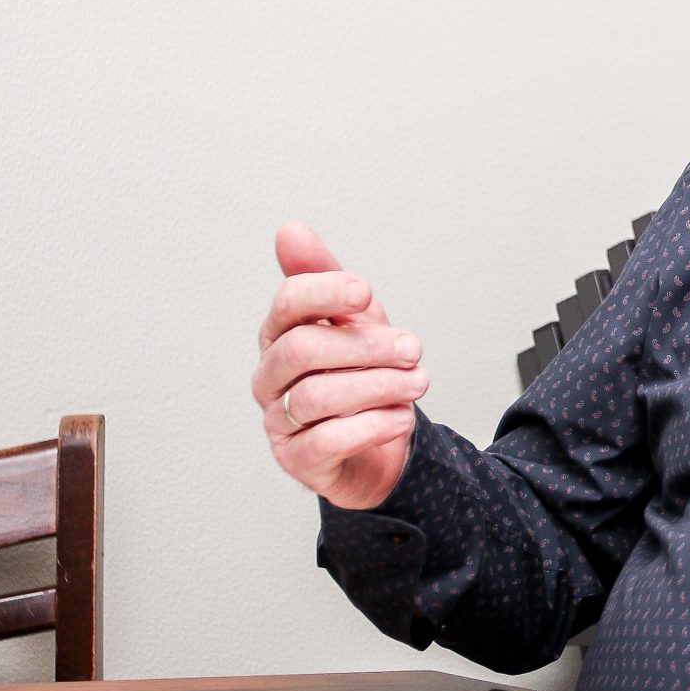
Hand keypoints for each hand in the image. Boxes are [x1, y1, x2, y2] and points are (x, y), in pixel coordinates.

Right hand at [253, 223, 427, 511]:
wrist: (379, 445)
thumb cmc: (360, 375)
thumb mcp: (355, 321)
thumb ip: (326, 278)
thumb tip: (290, 231)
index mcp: (280, 335)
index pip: (288, 303)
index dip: (326, 292)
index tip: (366, 293)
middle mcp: (271, 377)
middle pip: (303, 349)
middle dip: (365, 345)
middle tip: (413, 348)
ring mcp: (280, 421)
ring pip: (317, 397)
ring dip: (378, 386)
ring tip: (418, 383)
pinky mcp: (298, 460)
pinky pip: (328, 441)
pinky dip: (373, 425)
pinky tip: (401, 417)